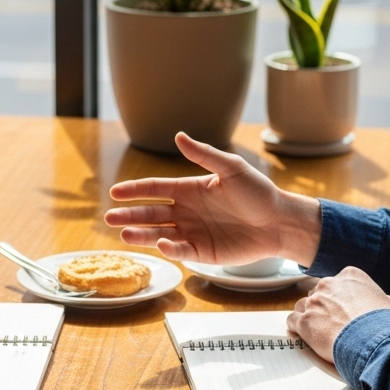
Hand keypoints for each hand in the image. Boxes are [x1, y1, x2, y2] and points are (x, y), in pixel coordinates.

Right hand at [104, 132, 321, 264]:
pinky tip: (162, 244)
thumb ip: (205, 155)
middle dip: (129, 216)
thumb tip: (179, 136)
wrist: (280, 222)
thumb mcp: (232, 169)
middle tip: (109, 217)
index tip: (115, 192)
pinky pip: (180, 251)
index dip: (135, 191)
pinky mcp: (203, 253)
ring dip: (141, 234)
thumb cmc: (258, 192)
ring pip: (159, 234)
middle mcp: (186, 212)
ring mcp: (193, 233)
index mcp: (189, 190)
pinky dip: (170, 249)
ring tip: (123, 234)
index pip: (155, 189)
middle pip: (150, 213)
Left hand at [287, 267, 389, 362]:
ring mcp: (314, 301)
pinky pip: (293, 320)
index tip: (342, 308)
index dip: (339, 297)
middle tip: (331, 322)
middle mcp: (329, 284)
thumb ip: (380, 298)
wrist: (372, 341)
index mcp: (349, 275)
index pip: (338, 283)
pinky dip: (296, 327)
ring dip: (308, 315)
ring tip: (317, 330)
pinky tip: (302, 335)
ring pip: (303, 305)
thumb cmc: (384, 324)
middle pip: (319, 292)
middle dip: (323, 305)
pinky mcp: (304, 320)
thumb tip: (382, 302)